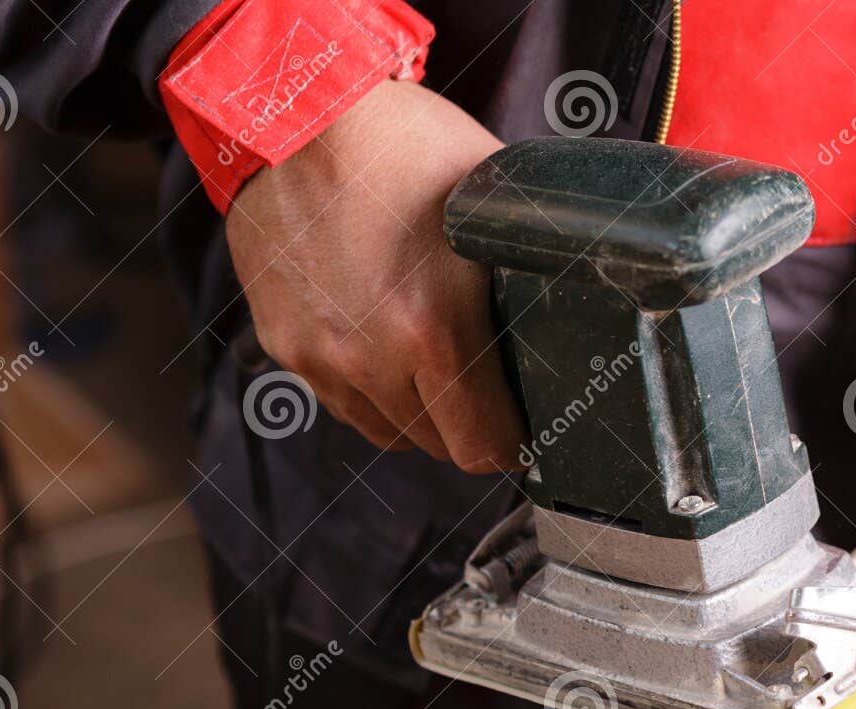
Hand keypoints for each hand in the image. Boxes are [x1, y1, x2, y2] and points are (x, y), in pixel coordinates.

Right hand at [226, 80, 524, 469]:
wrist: (300, 113)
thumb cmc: (408, 148)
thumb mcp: (494, 210)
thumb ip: (525, 277)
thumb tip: (571, 316)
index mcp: (433, 332)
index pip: (481, 447)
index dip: (511, 443)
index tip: (520, 426)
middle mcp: (370, 358)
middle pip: (437, 447)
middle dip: (468, 425)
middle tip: (484, 390)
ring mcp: (319, 356)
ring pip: (387, 432)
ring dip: (417, 414)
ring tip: (432, 365)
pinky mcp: (284, 343)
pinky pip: (340, 400)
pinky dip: (368, 389)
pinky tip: (383, 344)